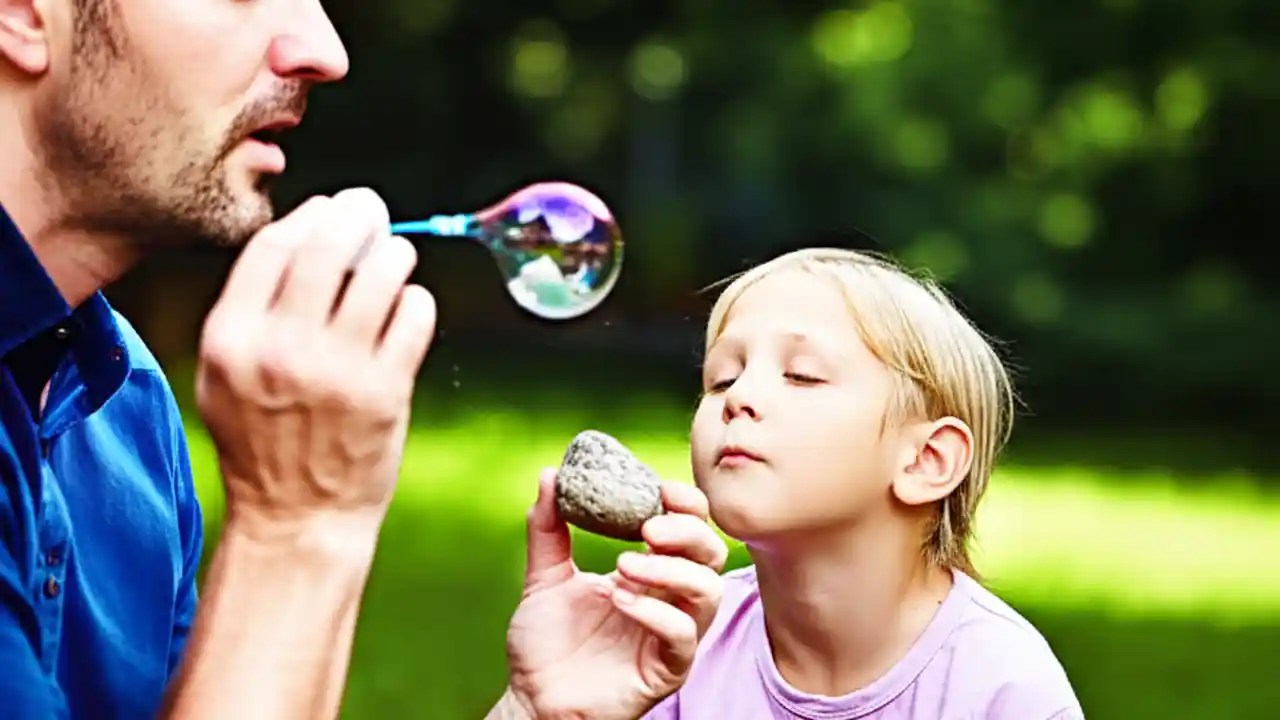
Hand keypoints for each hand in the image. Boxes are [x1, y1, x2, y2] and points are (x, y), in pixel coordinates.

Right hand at [195, 188, 436, 546]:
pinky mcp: (386, 392)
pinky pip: (414, 315)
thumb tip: (301, 238)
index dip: (308, 216)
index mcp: (232, 339)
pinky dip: (416, 301)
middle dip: (357, 214)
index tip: (328, 209)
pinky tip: (407, 307)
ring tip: (396, 256)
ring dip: (395, 252)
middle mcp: (282, 349)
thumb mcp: (224, 377)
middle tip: (372, 211)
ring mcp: (337, 370)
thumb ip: (250, 312)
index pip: (273, 246)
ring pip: (381, 272)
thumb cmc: (262, 445)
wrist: (297, 518)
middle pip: (328, 246)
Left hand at [499, 469, 727, 719]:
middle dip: (688, 533)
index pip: (690, 528)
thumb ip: (548, 529)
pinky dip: (657, 613)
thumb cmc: (545, 644)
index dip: (686, 505)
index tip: (661, 488)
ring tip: (624, 567)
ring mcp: (672, 636)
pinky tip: (621, 601)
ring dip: (672, 571)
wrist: (530, 699)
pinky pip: (683, 637)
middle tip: (648, 528)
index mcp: (649, 572)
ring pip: (708, 593)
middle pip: (712, 555)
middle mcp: (669, 600)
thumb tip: (550, 476)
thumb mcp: (543, 576)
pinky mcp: (666, 671)